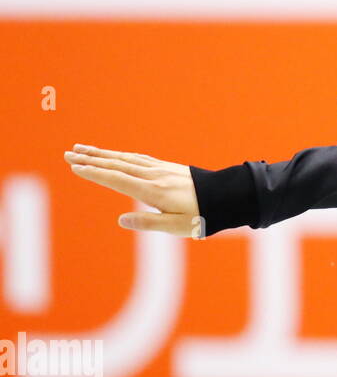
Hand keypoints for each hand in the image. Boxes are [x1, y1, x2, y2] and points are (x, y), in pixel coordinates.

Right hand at [64, 144, 202, 236]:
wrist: (228, 197)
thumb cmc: (202, 216)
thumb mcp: (176, 227)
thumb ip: (148, 223)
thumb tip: (121, 220)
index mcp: (153, 191)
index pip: (117, 179)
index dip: (95, 172)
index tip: (75, 166)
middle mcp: (154, 176)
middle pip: (117, 164)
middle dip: (92, 159)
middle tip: (68, 153)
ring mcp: (161, 170)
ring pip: (127, 159)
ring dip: (104, 154)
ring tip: (84, 149)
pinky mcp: (169, 168)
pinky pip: (139, 158)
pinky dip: (123, 155)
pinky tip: (116, 156)